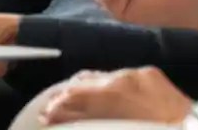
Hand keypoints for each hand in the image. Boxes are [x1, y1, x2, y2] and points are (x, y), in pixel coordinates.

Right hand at [39, 67, 192, 125]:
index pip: (74, 97)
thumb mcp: (120, 129)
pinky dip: (107, 87)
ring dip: (84, 90)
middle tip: (52, 111)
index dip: (56, 108)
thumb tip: (71, 121)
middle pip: (83, 82)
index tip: (46, 118)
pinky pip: (121, 76)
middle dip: (64, 97)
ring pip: (100, 77)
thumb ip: (93, 122)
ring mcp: (138, 73)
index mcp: (113, 94)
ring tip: (72, 103)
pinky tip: (102, 98)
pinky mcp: (151, 73)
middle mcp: (123, 78)